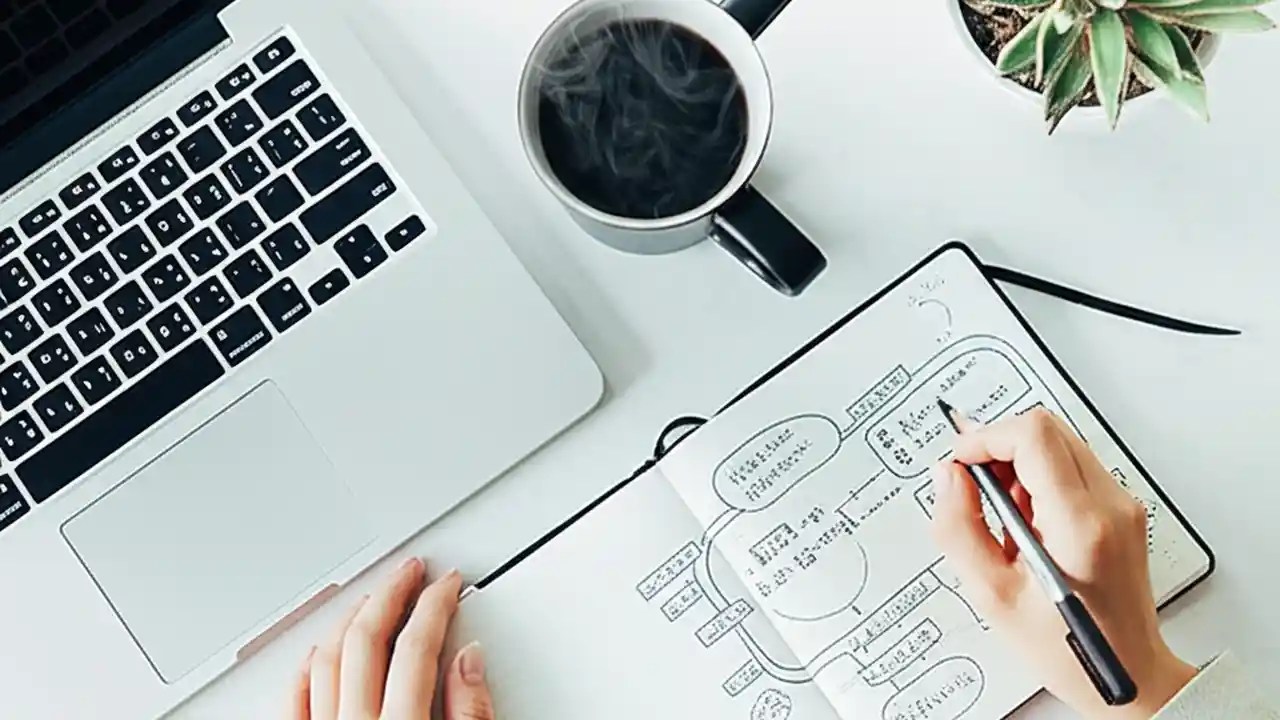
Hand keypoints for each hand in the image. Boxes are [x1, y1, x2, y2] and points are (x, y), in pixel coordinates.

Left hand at [288, 558, 494, 719]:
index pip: (417, 646)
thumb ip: (472, 713)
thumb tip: (470, 661)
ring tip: (371, 598)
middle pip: (367, 639)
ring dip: (350, 619)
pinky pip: (293, 699)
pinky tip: (318, 651)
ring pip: (327, 660)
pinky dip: (306, 669)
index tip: (446, 585)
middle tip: (409, 572)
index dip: (435, 605)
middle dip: (391, 594)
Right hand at [931, 409, 1195, 719]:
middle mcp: (1110, 505)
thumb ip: (960, 528)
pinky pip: (1071, 466)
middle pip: (1046, 429)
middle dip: (999, 447)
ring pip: (1058, 443)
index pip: (1032, 436)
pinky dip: (1039, 479)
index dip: (985, 439)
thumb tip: (947, 478)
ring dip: (1018, 464)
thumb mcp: (993, 596)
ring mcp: (1121, 504)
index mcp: (1080, 525)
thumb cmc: (1068, 650)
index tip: (959, 463)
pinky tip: (1027, 523)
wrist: (1128, 674)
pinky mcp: (1121, 509)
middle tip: (975, 487)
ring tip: (1004, 518)